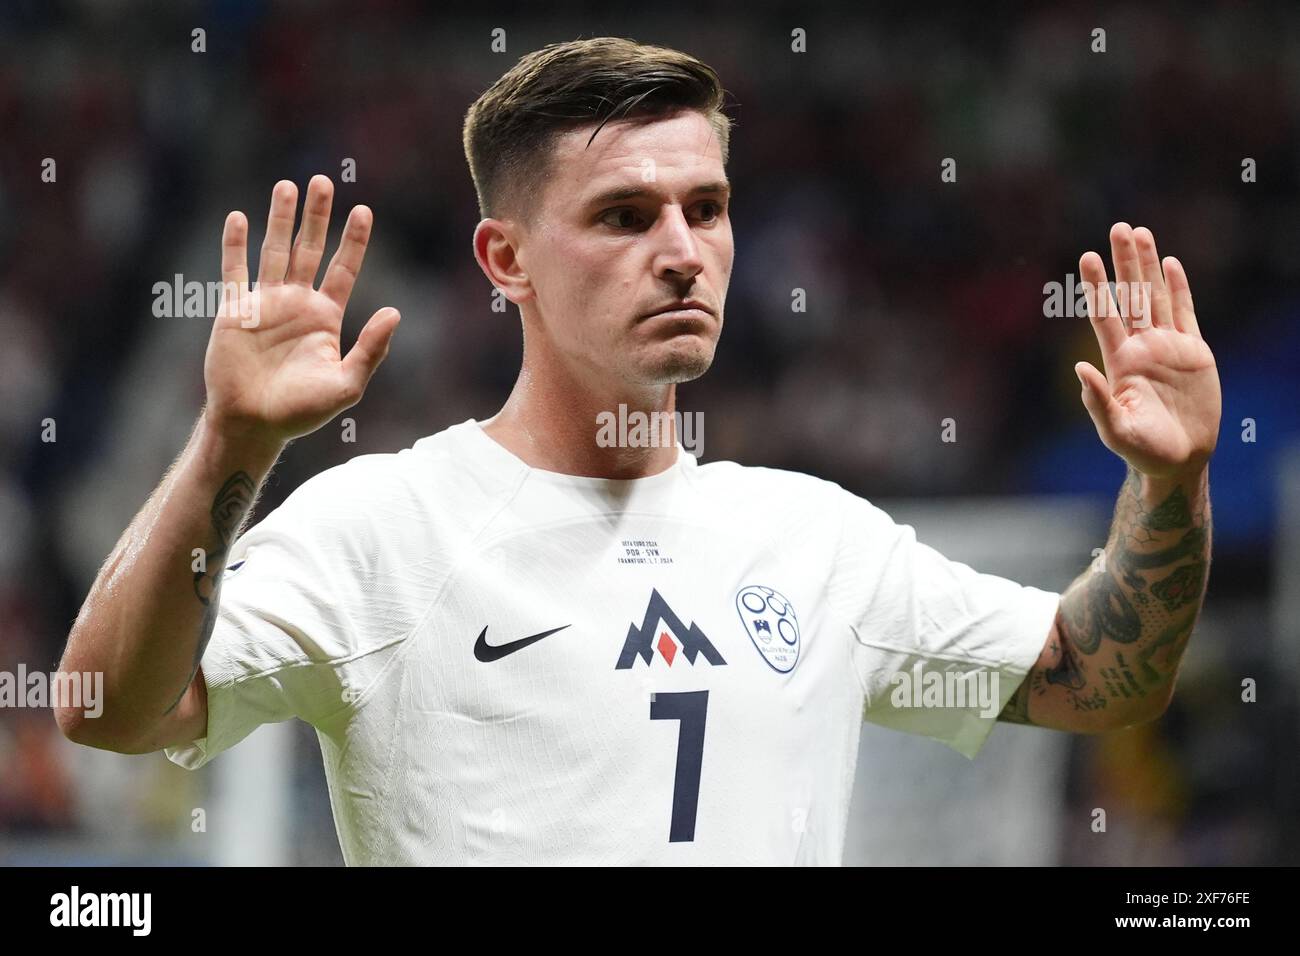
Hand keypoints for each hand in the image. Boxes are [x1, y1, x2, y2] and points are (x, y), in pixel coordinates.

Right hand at [203, 175, 399, 445]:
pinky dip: (234, 245)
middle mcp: (296, 304)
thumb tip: (395, 312)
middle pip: (309, 249)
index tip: (364, 210)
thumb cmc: (302, 412)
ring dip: (280, 219)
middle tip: (322, 181)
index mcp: (325, 317)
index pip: (343, 269)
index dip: (353, 241)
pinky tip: (238, 217)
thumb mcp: (347, 384)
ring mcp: (265, 304)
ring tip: (287, 186)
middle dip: (316, 216)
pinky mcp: (234, 311)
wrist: (253, 424)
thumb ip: (371, 350)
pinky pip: (234, 271)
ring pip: (274, 251)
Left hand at [1075, 223, 1220, 479]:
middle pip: (1131, 295)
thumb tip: (1080, 369)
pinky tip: (1171, 264)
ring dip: (1148, 265)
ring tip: (1139, 233)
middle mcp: (1141, 347)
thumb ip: (1098, 401)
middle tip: (1118, 228)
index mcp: (1120, 362)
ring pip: (1156, 296)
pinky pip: (1185, 313)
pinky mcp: (1193, 353)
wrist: (1179, 459)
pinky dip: (1179, 289)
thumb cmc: (1142, 450)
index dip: (1097, 286)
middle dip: (1124, 263)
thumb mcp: (1115, 430)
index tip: (1087, 257)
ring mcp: (1167, 347)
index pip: (1106, 315)